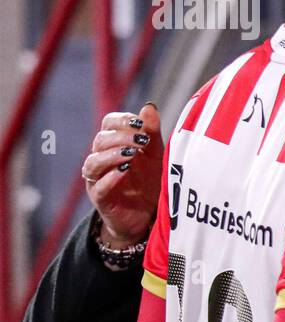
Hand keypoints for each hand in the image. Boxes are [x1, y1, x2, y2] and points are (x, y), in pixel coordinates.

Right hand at [81, 104, 163, 246]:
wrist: (147, 215)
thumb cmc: (149, 181)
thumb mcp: (155, 155)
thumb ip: (152, 132)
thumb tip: (149, 106)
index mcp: (115, 145)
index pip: (108, 124)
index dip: (121, 120)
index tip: (140, 123)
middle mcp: (102, 159)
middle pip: (100, 141)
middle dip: (121, 137)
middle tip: (141, 140)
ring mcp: (98, 180)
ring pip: (93, 163)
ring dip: (112, 155)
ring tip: (131, 154)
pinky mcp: (101, 199)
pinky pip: (98, 186)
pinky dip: (110, 178)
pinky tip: (124, 171)